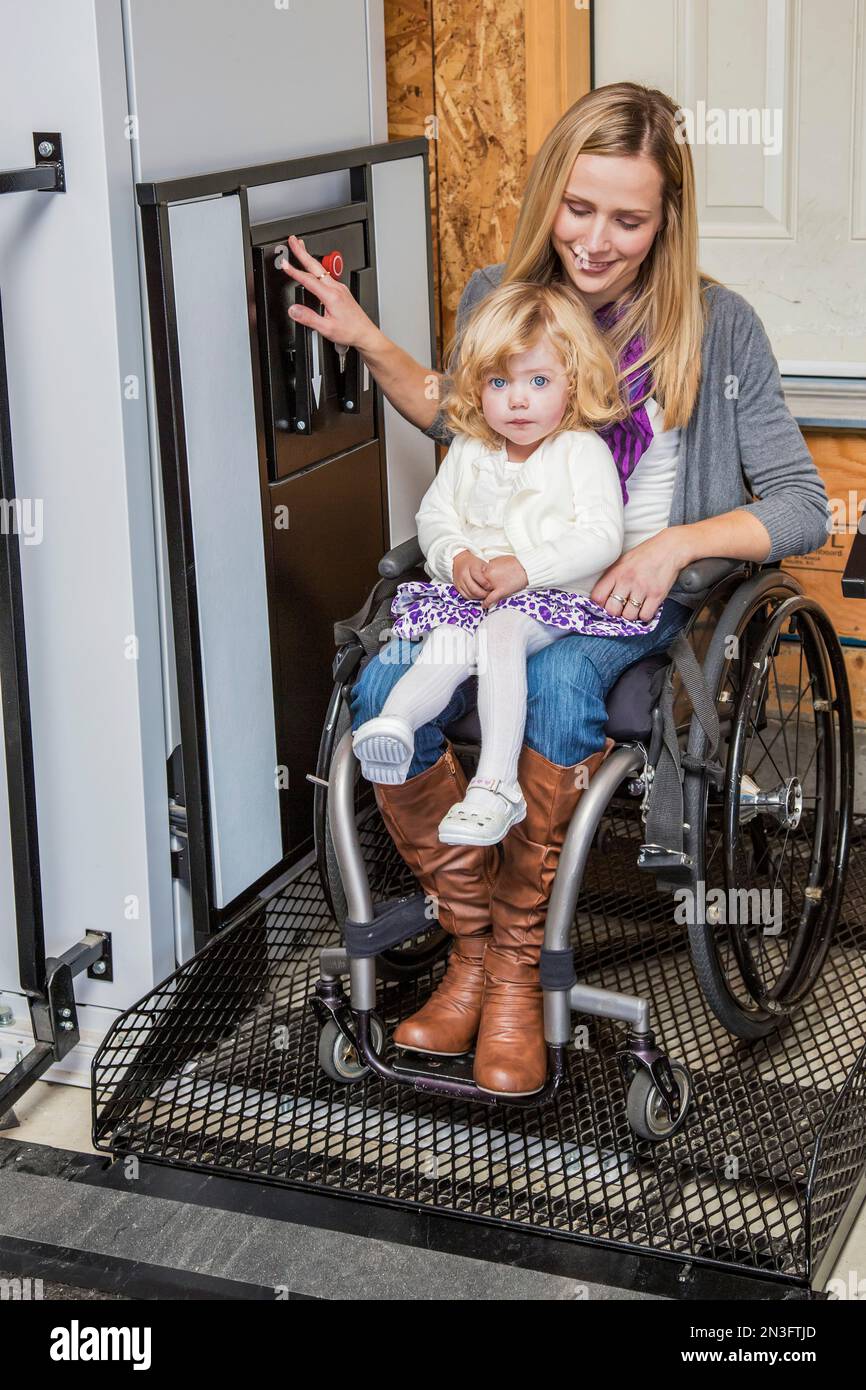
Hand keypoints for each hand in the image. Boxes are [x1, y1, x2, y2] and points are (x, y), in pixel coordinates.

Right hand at [279, 235, 378, 351]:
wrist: (365, 334)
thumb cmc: (350, 331)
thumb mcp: (326, 328)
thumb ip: (308, 318)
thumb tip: (293, 310)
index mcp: (331, 296)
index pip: (309, 280)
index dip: (294, 271)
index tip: (284, 264)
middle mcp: (336, 288)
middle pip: (316, 266)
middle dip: (302, 252)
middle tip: (293, 240)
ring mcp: (340, 288)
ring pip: (321, 268)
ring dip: (309, 257)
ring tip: (300, 247)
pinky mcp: (341, 291)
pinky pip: (326, 275)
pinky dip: (317, 268)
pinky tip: (313, 268)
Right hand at [452, 549, 493, 599]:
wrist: (459, 561)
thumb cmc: (473, 563)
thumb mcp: (482, 563)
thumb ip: (487, 572)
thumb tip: (493, 582)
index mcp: (471, 566)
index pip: (478, 577)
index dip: (485, 584)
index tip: (491, 587)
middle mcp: (463, 574)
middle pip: (473, 589)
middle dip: (483, 593)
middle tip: (489, 594)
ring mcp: (459, 581)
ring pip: (470, 594)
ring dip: (478, 597)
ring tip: (485, 595)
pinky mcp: (457, 586)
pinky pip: (465, 596)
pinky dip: (472, 597)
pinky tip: (478, 595)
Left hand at [480, 555, 528, 607]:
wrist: (525, 567)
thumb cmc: (515, 563)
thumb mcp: (499, 561)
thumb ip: (490, 565)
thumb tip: (485, 569)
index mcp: (488, 567)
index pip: (477, 576)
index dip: (478, 581)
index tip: (479, 583)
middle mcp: (489, 575)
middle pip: (479, 584)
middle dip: (479, 588)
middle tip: (480, 591)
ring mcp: (494, 584)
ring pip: (483, 592)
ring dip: (482, 595)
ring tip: (481, 598)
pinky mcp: (501, 590)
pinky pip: (491, 598)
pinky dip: (487, 603)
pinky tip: (484, 605)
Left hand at [591, 527, 689, 620]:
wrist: (670, 548)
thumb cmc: (646, 554)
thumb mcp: (623, 561)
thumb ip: (613, 577)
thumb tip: (603, 597)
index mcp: (616, 572)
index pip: (598, 596)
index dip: (600, 605)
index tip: (605, 605)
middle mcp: (627, 580)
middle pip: (612, 610)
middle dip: (616, 612)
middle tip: (622, 608)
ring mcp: (642, 588)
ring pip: (629, 615)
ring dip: (631, 614)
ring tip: (635, 606)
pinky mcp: (657, 595)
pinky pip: (645, 616)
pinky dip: (645, 615)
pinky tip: (646, 607)